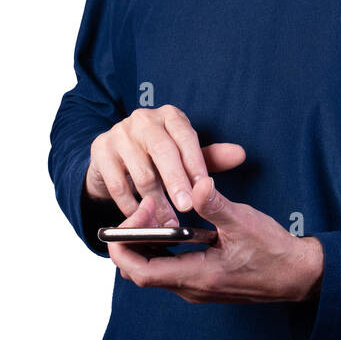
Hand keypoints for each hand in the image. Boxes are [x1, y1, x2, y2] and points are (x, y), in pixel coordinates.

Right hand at [86, 105, 244, 226]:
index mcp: (169, 116)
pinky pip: (118, 184)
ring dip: (156, 202)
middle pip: (162, 151)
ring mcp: (119, 133)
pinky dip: (132, 206)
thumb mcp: (185, 156)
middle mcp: (143, 119)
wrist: (115, 159)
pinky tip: (143, 219)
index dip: (196, 164)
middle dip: (177, 183)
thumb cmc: (157, 158)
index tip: (205, 189)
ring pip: (141, 172)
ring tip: (168, 223)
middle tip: (187, 208)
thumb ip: (210, 158)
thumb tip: (241, 154)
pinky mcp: (100, 150)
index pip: (186, 136)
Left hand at [109, 176, 323, 303]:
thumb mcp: (245, 223)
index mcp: (196, 276)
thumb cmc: (274, 252)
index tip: (132, 216)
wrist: (298, 275)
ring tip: (157, 209)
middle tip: (145, 207)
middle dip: (131, 239)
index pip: (140, 272)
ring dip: (147, 240)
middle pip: (140, 270)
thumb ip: (216, 204)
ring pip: (153, 268)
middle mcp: (190, 288)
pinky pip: (169, 266)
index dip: (123, 246)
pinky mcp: (202, 280)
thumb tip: (197, 185)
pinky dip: (162, 245)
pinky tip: (174, 221)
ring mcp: (195, 287)